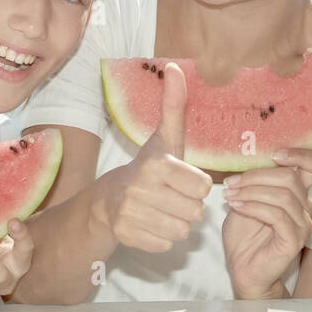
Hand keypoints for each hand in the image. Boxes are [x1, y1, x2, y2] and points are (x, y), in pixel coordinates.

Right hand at [101, 63, 211, 251]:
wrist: (109, 199)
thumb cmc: (149, 167)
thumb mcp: (165, 137)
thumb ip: (174, 105)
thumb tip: (175, 66)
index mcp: (157, 164)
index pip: (202, 187)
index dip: (196, 185)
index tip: (181, 179)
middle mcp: (141, 189)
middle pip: (195, 211)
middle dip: (188, 206)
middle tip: (171, 196)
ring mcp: (130, 214)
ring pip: (182, 230)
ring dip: (177, 223)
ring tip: (162, 209)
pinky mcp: (126, 236)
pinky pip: (166, 245)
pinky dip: (162, 238)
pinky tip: (151, 223)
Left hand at [222, 149, 311, 298]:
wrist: (243, 270)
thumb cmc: (244, 236)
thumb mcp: (246, 200)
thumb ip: (254, 183)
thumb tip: (246, 163)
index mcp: (298, 194)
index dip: (301, 154)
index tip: (275, 154)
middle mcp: (306, 207)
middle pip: (291, 177)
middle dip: (258, 176)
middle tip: (232, 182)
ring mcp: (303, 224)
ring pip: (283, 196)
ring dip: (251, 192)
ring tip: (230, 195)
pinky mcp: (295, 240)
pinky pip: (276, 215)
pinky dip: (254, 207)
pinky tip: (237, 207)